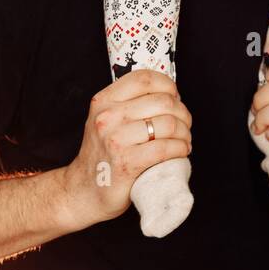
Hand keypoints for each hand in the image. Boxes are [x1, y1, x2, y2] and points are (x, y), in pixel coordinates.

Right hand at [61, 69, 191, 229]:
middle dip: (182, 113)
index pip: (144, 78)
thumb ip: (130, 104)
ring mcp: (116, 140)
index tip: (175, 98)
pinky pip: (165, 148)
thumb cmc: (103, 155)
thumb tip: (169, 95)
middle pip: (163, 101)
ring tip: (184, 141)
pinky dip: (181, 149)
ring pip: (169, 124)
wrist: (84, 191)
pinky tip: (181, 151)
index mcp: (104, 101)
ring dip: (185, 133)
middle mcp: (107, 117)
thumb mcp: (107, 120)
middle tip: (184, 125)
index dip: (168, 86)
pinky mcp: (127, 163)